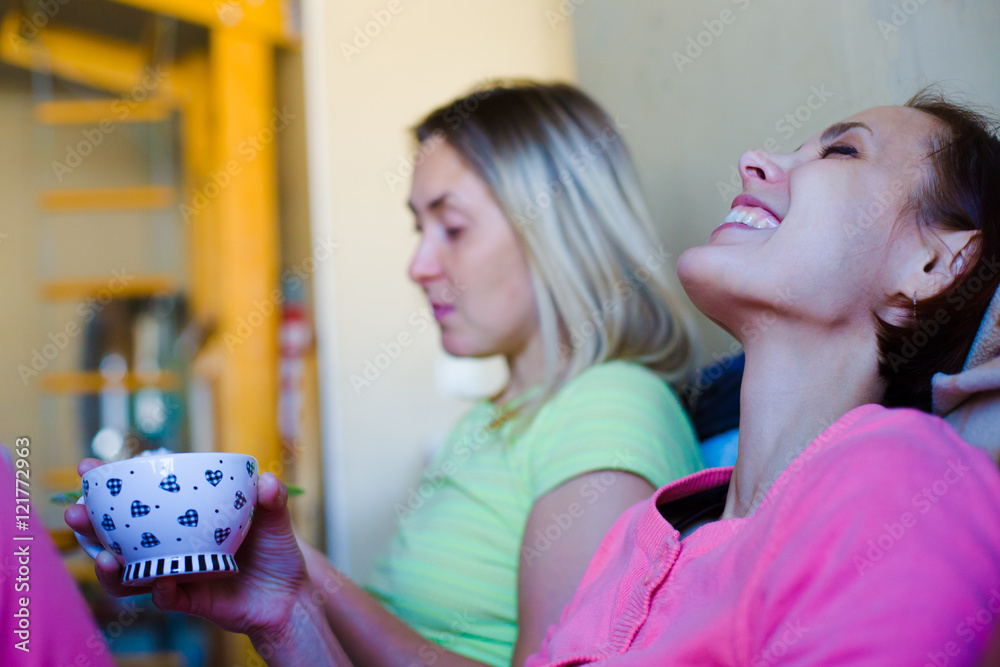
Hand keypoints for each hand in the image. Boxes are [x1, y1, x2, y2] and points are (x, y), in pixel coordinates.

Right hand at [65, 458, 310, 641]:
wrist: (291, 594)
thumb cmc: (277, 552)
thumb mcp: (275, 518)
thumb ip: (272, 498)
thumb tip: (266, 481)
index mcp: (183, 520)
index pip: (142, 502)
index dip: (110, 489)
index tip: (87, 469)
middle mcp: (173, 547)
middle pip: (120, 537)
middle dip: (91, 526)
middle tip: (74, 511)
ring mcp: (178, 573)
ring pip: (132, 573)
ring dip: (111, 567)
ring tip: (104, 558)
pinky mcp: (191, 600)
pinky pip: (167, 598)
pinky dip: (161, 590)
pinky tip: (160, 581)